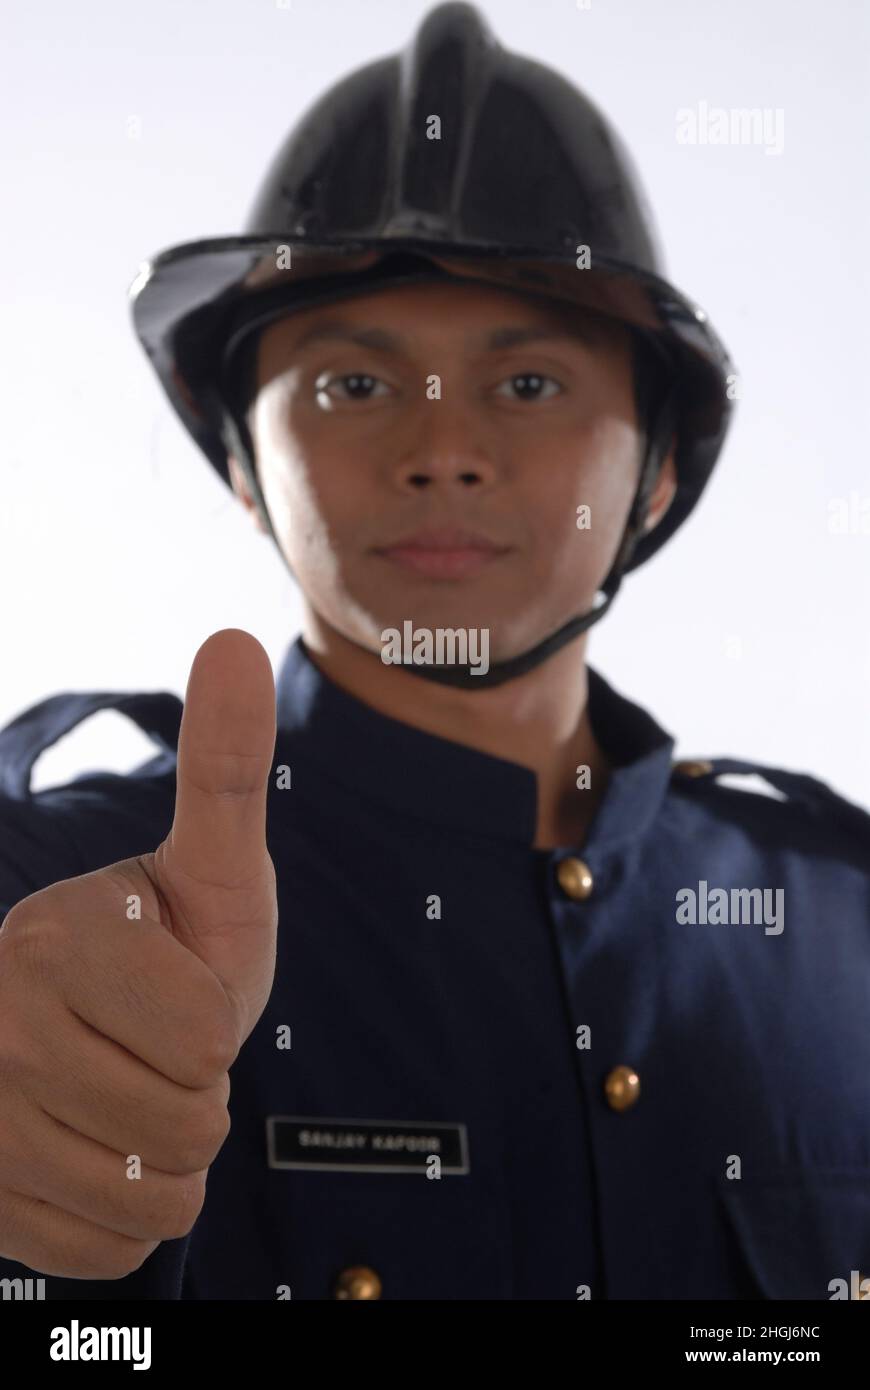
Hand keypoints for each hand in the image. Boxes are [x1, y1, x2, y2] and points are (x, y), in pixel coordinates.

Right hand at [0, 629, 277, 1277]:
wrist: (105, 1044)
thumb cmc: (174, 950)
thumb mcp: (214, 869)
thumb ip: (226, 769)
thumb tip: (235, 638)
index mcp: (51, 941)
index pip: (200, 1036)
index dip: (215, 1026)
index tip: (173, 990)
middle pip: (181, 1125)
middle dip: (199, 1096)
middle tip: (157, 1052)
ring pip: (148, 1198)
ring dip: (170, 1162)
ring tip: (135, 1101)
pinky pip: (107, 1248)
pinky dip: (129, 1216)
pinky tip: (100, 1155)